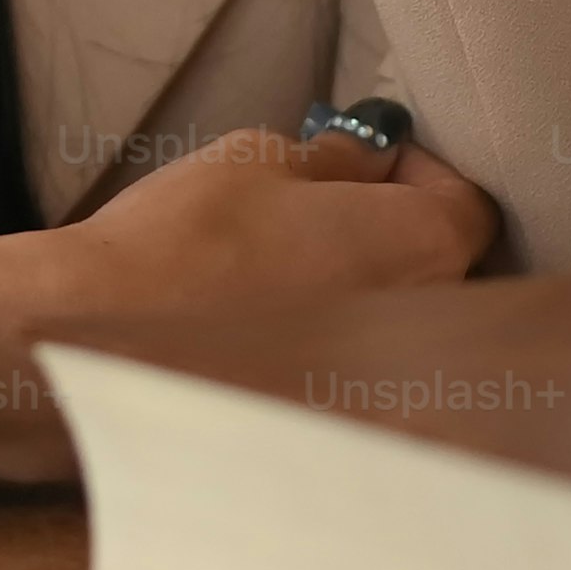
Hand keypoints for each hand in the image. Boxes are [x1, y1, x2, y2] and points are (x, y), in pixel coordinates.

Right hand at [0, 121, 496, 482]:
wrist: (105, 335)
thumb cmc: (185, 237)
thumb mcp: (258, 159)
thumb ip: (336, 156)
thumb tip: (369, 154)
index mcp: (422, 245)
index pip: (465, 200)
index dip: (416, 168)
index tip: (363, 156)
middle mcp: (425, 321)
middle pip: (438, 263)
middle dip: (391, 227)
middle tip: (319, 201)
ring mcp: (388, 380)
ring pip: (396, 316)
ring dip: (360, 285)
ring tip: (283, 261)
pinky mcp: (339, 415)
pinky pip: (358, 365)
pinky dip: (329, 338)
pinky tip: (266, 316)